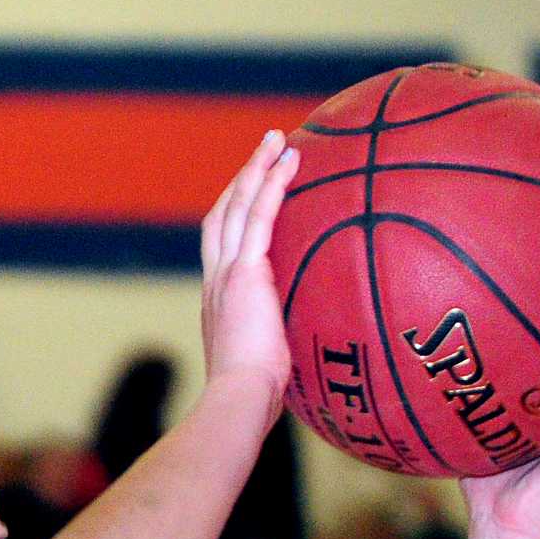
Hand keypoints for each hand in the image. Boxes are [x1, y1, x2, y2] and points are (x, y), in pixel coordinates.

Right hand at [200, 130, 299, 405]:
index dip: (234, 215)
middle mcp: (215, 280)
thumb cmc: (256, 398)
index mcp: (217, 300)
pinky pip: (258, 216)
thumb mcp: (270, 367)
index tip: (254, 194)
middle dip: (243, 178)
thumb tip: (323, 357)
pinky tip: (291, 160)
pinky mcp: (244, 272)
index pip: (222, 247)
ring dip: (257, 168)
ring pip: (236, 206)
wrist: (239, 398)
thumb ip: (286, 348)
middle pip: (222, 214)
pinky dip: (272, 183)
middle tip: (266, 150)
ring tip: (279, 140)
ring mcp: (226, 274)